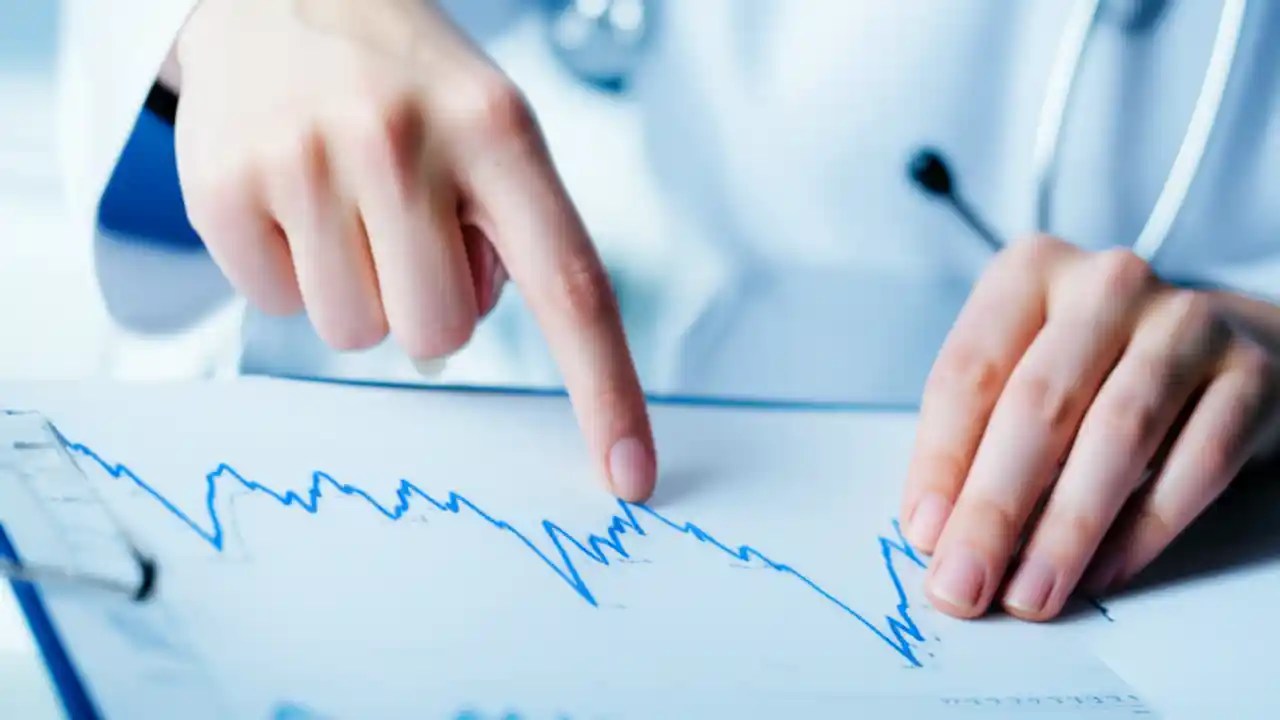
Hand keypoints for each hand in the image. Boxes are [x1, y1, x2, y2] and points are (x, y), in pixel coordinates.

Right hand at [171, 0, 655, 499]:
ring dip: (359, 289)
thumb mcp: (489, 125)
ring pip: (357, 334)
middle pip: (441, 335)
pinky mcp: (224, 187)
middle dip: (428, 303)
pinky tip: (293, 199)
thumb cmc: (404, 80)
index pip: (570, 285)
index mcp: (498, 132)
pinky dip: (291, 272)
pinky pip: (278, 307)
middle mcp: (403, 141)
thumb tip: (453, 337)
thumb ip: (511, 232)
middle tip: (406, 228)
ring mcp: (306, 161)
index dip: (605, 390)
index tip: (630, 474)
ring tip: (347, 202)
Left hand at [902, 236, 1279, 620]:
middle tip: (964, 584)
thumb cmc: (1091, 368)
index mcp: (1029, 272)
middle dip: (993, 510)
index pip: (970, 373)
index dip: (940, 460)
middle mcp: (1106, 284)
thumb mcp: (1022, 372)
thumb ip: (977, 439)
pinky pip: (1195, 463)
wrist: (1214, 348)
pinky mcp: (1249, 373)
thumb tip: (939, 533)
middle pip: (1037, 406)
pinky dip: (1144, 528)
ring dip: (1065, 530)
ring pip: (1117, 437)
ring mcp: (1185, 323)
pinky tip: (1104, 573)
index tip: (924, 534)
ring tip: (1030, 593)